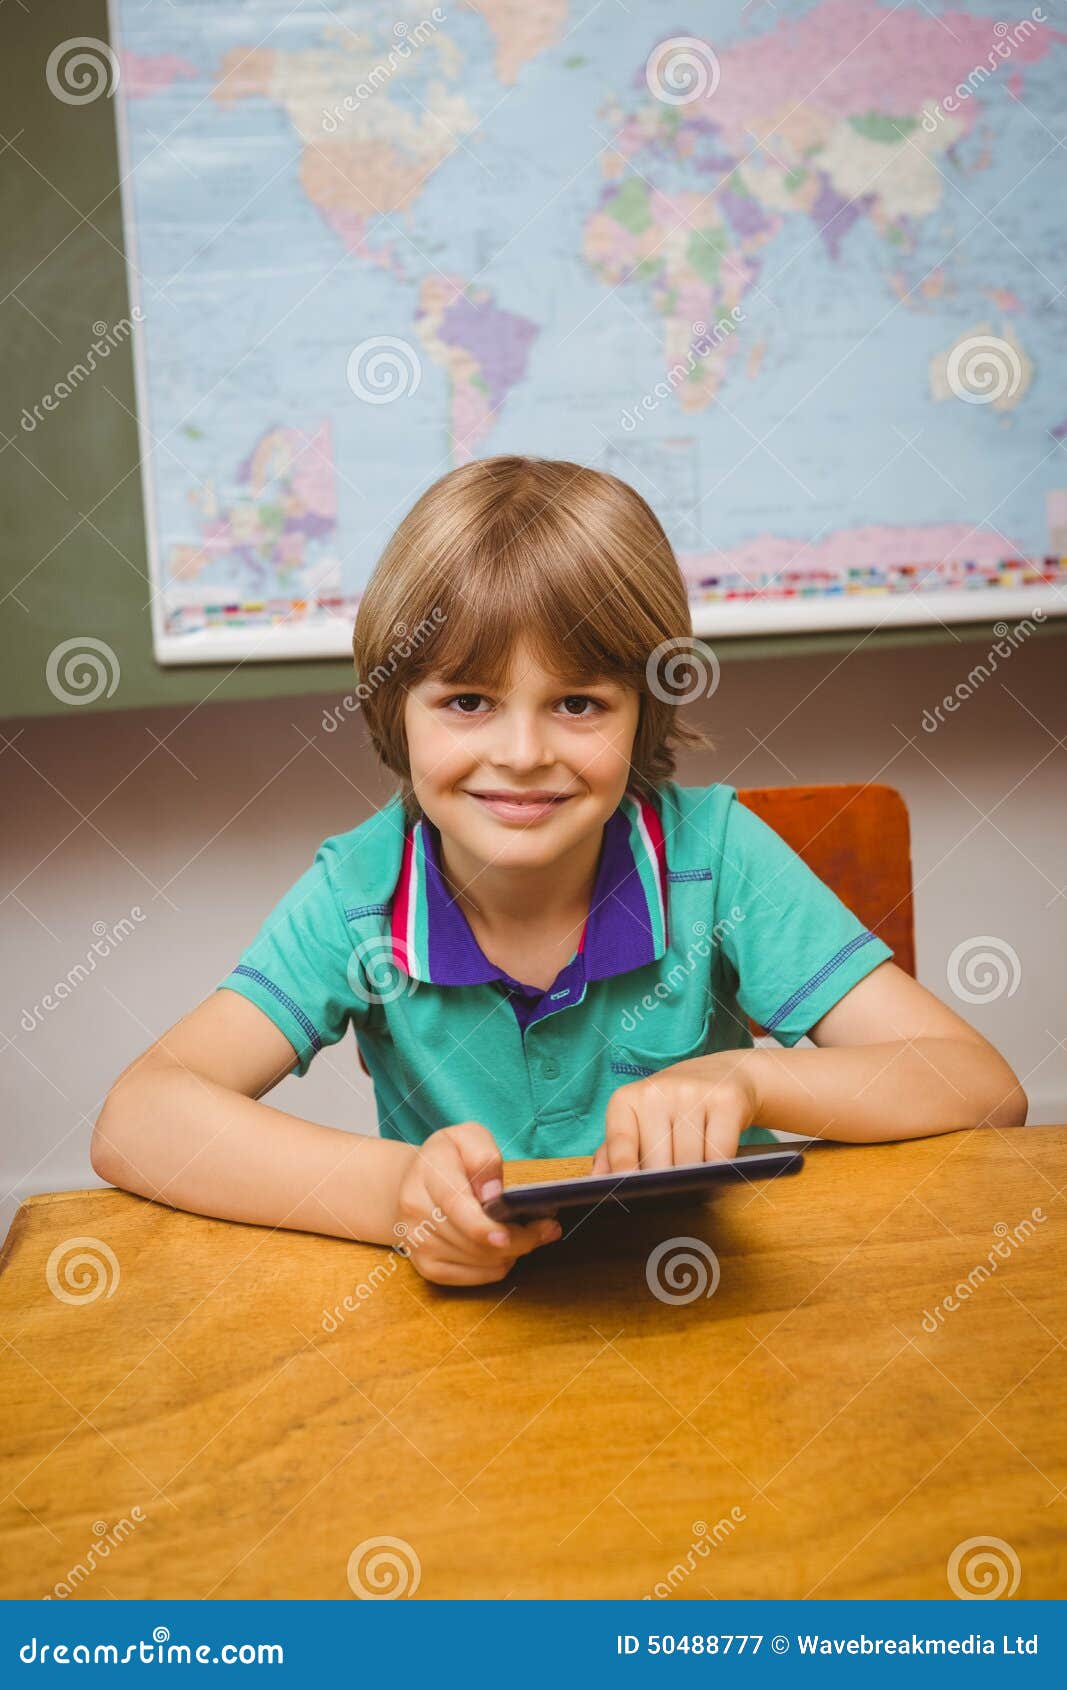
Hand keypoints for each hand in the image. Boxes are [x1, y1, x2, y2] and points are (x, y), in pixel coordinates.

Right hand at [394, 1120, 561, 1285]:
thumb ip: (484, 1156)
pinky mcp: (426, 1266)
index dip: (482, 1227)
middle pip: (472, 1240)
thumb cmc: (449, 1158)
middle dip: (518, 1239)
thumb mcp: (467, 1137)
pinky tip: (506, 1250)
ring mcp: (418, 1243)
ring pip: (477, 1261)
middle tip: (548, 1228)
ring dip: (510, 1253)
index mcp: (427, 1174)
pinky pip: (472, 1277)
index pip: (455, 1206)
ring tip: (529, 1235)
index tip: (509, 1236)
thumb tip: (494, 1193)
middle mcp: (416, 1211)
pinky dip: (496, 1267)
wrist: (412, 1182)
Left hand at [590, 1053, 762, 1173]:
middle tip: (672, 1191)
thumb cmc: (673, 1107)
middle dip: (665, 1184)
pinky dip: (720, 1168)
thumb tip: (597, 1179)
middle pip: (658, 1161)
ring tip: (696, 1176)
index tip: (625, 1190)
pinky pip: (720, 1153)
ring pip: (690, 1161)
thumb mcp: (640, 1121)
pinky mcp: (726, 1100)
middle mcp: (657, 1091)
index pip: (620, 1140)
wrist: (723, 1074)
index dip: (623, 1168)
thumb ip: (616, 1150)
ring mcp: (692, 1093)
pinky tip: (718, 1165)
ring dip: (695, 1179)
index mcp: (627, 1099)